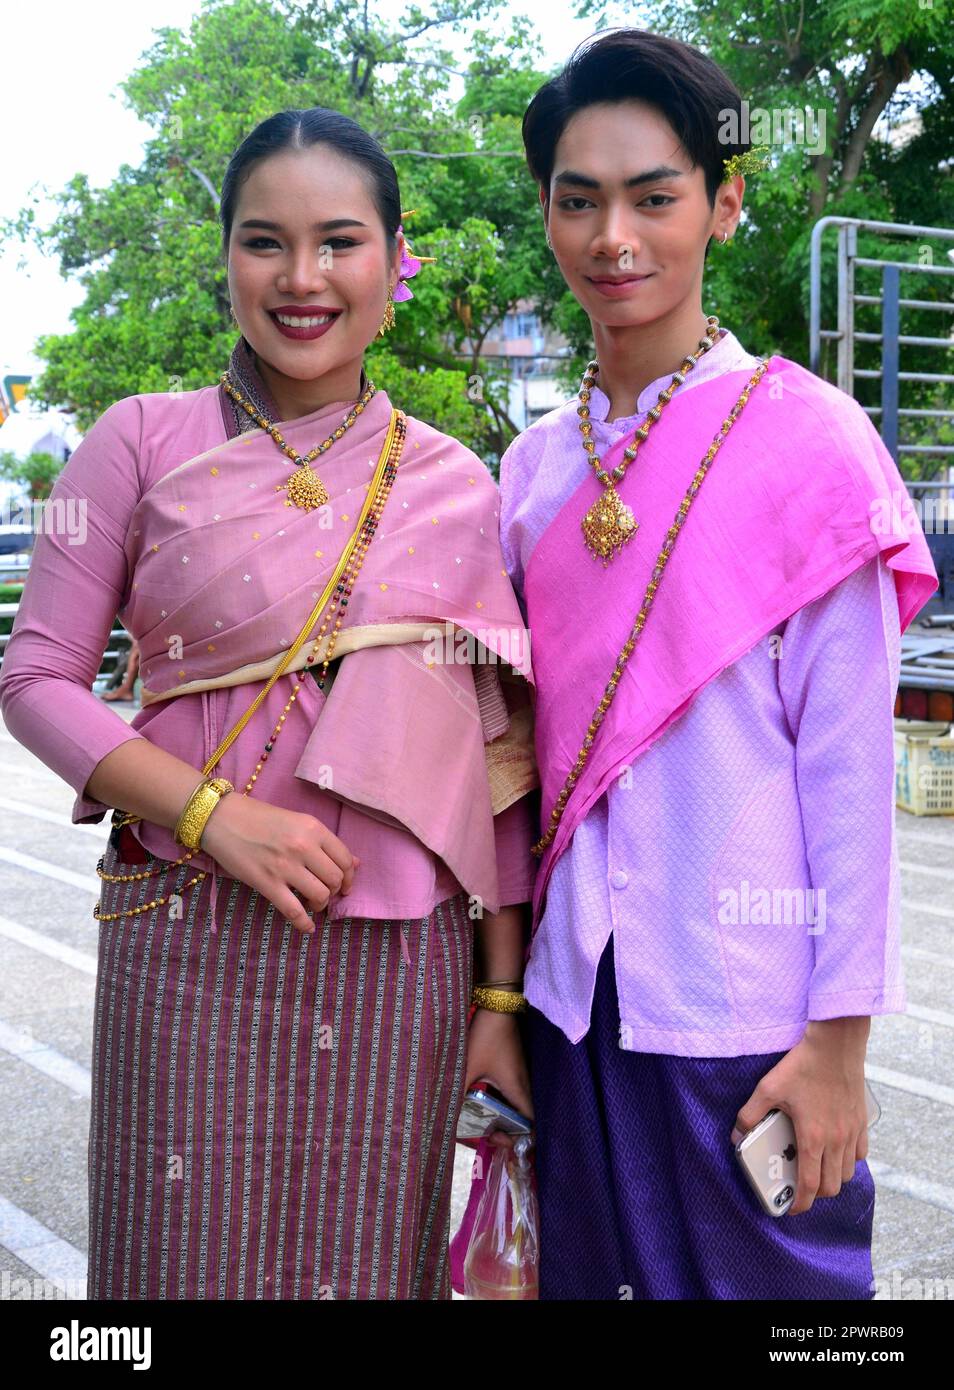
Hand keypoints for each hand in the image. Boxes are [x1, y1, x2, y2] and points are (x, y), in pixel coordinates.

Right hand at [199, 791, 359, 935]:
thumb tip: (355, 863)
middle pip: (334, 879)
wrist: (221, 818)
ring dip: (320, 905)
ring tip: (312, 904)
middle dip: (334, 892)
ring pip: (319, 896)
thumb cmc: (258, 817)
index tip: (344, 885)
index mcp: (313, 828)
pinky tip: (307, 928)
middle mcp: (303, 846)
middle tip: (326, 894)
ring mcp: (285, 866)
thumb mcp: (296, 821)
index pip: (344, 858)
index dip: (348, 877)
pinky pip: (294, 911)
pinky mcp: (266, 883)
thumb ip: (324, 842)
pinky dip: (304, 924)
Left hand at [463, 1008, 533, 1149]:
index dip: (518, 1140)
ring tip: (483, 1123)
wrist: (497, 1006)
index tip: (496, 1137)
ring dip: (504, 1118)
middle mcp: (525, 1085)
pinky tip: (482, 1101)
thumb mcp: (466, 1068)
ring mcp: (522, 1076)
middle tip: (488, 1135)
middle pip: (525, 1121)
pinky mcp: (515, 1068)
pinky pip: (512, 1094)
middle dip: (509, 1132)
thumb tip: (442, 1118)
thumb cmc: (485, 1037)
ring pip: (518, 1107)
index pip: (531, 1127)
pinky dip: (501, 1104)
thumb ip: (456, 1095)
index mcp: (518, 1090)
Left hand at [730, 1017, 870, 1214]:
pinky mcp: (861, 1121)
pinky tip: (836, 1150)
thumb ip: (750, 1114)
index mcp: (813, 1137)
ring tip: (816, 1169)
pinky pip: (860, 1153)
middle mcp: (837, 1140)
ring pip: (847, 1172)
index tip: (792, 1208)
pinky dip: (849, 1159)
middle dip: (815, 1194)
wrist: (836, 1044)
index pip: (810, 1186)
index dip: (801, 1203)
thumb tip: (736, 1134)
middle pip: (831, 1186)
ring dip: (832, 1178)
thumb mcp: (768, 1087)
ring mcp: (852, 1132)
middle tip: (800, 1187)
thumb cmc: (803, 1065)